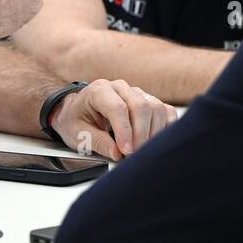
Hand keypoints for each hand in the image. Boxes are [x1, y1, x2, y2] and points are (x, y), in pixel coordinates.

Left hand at [49, 79, 177, 159]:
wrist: (78, 112)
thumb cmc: (76, 121)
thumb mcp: (77, 134)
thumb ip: (97, 142)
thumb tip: (117, 154)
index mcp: (99, 91)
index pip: (118, 108)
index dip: (124, 131)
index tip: (126, 151)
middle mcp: (120, 88)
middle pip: (140, 106)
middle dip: (140, 134)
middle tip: (135, 155)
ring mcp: (137, 93)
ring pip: (156, 108)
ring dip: (153, 133)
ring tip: (143, 151)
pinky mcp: (149, 101)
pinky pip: (166, 111)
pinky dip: (166, 127)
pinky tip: (156, 141)